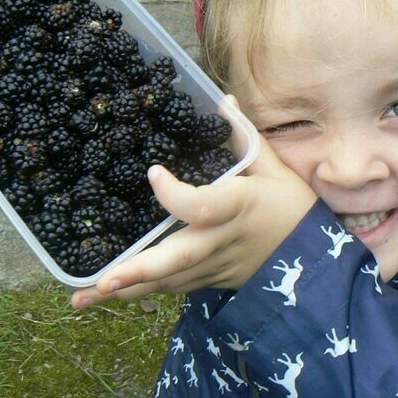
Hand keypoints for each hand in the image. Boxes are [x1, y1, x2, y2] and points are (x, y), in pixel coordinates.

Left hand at [70, 98, 317, 308]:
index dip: (173, 192)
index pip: (200, 205)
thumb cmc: (293, 209)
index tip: (153, 172)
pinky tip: (107, 294)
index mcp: (236, 208)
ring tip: (82, 299)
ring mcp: (213, 268)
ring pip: (165, 283)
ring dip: (124, 292)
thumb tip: (222, 98)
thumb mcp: (274, 169)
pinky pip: (171, 288)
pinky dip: (139, 292)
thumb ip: (243, 136)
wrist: (315, 265)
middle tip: (100, 282)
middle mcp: (220, 242)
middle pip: (175, 260)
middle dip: (136, 272)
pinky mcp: (209, 282)